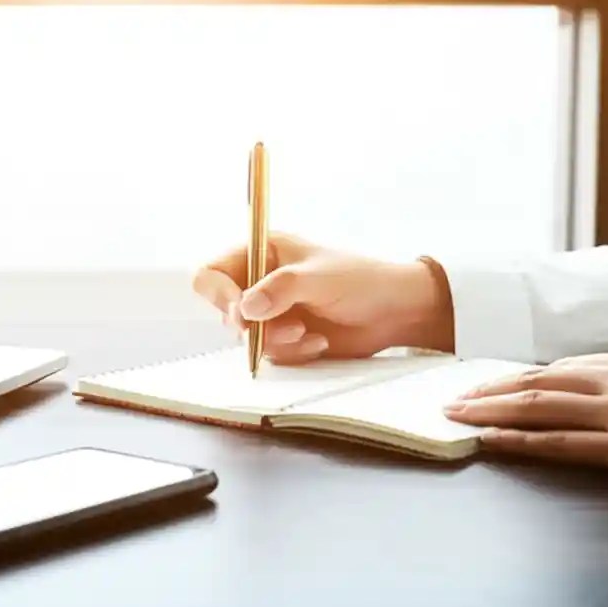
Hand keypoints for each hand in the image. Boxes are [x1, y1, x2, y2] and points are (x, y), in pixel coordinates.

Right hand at [191, 233, 453, 363]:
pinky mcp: (285, 337)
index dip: (219, 294)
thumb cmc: (360, 280)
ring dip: (276, 341)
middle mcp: (260, 281)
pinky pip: (270, 353)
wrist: (395, 312)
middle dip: (253, 326)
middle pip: (225, 310)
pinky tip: (319, 342)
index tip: (240, 313)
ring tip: (307, 333)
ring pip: (247, 338)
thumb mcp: (318, 278)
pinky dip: (293, 352)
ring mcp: (271, 312)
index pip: (213, 273)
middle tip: (285, 327)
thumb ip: (279, 289)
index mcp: (262, 252)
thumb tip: (244, 310)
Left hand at [444, 350, 607, 478]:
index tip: (484, 384)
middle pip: (535, 383)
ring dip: (490, 410)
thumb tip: (590, 379)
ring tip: (457, 415)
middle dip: (487, 390)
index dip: (513, 378)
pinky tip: (493, 439)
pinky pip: (562, 444)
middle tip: (451, 398)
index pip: (555, 369)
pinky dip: (520, 440)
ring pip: (538, 406)